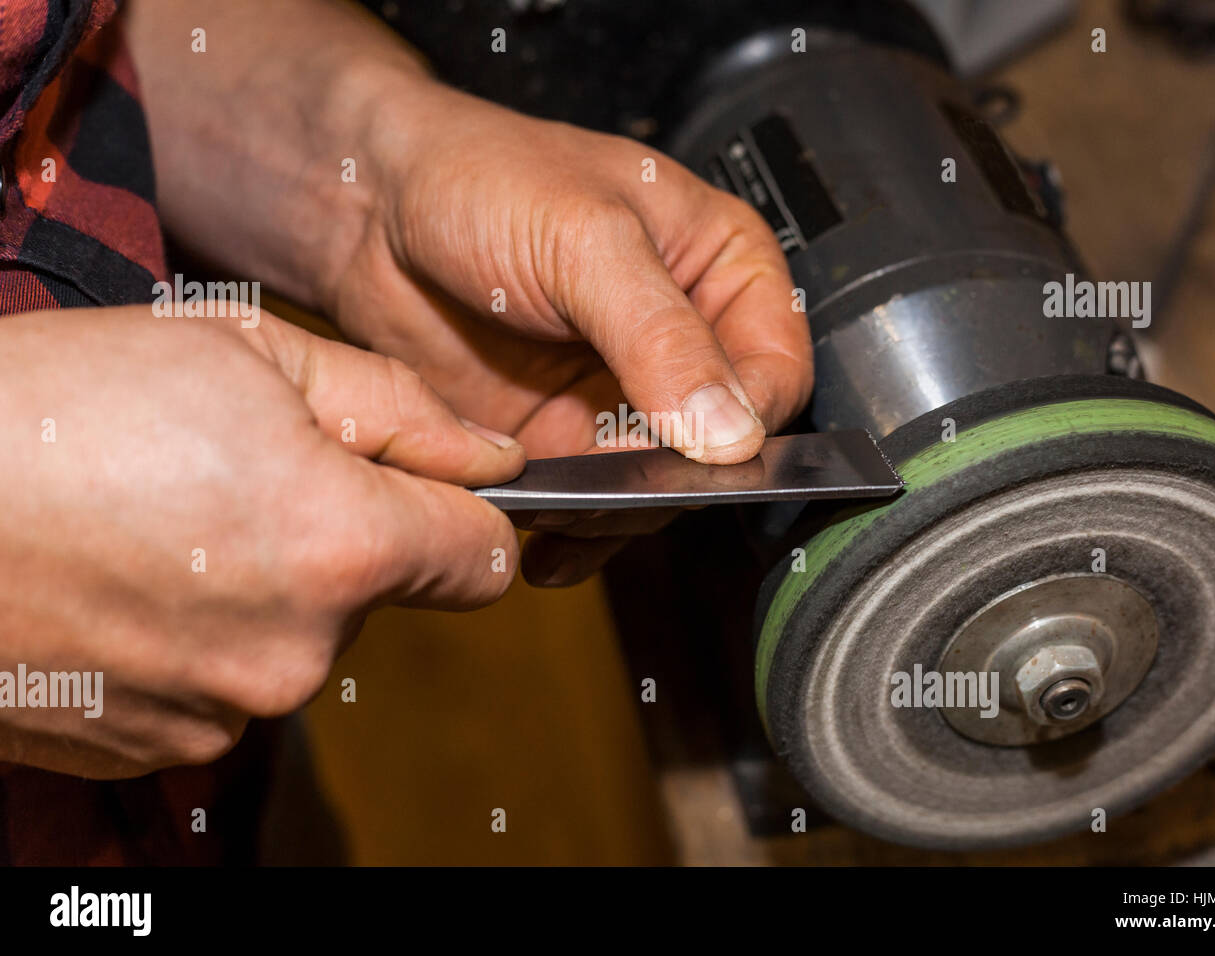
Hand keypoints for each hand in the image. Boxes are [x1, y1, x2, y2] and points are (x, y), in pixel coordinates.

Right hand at [0, 308, 522, 777]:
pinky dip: (204, 635)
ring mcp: (225, 713)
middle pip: (384, 593)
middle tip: (238, 472)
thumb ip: (395, 407)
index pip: (483, 558)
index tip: (421, 486)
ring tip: (164, 520)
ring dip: (267, 584)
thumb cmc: (51, 408)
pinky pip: (229, 683)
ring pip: (302, 637)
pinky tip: (129, 578)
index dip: (462, 511)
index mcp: (339, 547)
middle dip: (342, 534)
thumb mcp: (241, 350)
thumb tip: (490, 456)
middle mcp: (298, 652)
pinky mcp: (162, 748)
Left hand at [331, 83, 814, 582]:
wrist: (371, 208)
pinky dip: (576, 532)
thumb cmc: (480, 178)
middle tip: (610, 493)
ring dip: (617, 514)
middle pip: (722, 447)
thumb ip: (659, 334)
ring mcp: (625, 396)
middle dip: (670, 480)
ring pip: (659, 486)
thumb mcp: (584, 240)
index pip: (777, 374)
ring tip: (562, 515)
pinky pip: (595, 505)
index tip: (692, 452)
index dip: (744, 424)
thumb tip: (729, 431)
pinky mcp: (567, 438)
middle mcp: (686, 341)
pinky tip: (547, 542)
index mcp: (722, 270)